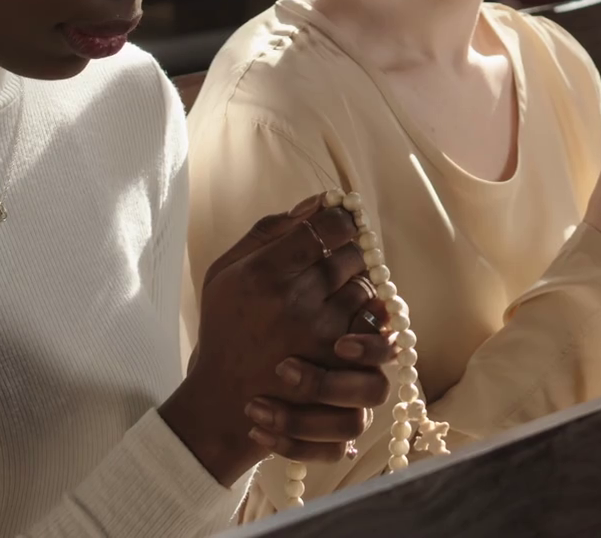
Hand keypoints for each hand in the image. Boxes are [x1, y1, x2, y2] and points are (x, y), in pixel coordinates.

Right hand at [162, 196, 396, 484]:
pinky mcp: (340, 365)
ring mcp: (321, 335)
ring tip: (335, 291)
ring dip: (358, 284)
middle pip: (352, 254)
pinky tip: (350, 316)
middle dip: (350, 250)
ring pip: (367, 288)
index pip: (326, 226)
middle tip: (338, 256)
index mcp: (264, 273)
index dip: (339, 217)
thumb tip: (319, 200)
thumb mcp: (225, 272)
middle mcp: (296, 302)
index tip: (338, 220)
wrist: (224, 399)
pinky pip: (376, 326)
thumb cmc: (224, 328)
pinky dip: (370, 318)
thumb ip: (269, 230)